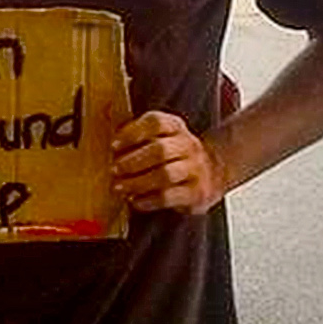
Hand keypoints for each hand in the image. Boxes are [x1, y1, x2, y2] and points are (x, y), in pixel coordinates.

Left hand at [112, 111, 227, 214]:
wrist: (212, 173)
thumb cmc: (174, 155)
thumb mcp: (162, 137)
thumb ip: (138, 136)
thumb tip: (110, 146)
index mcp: (176, 127)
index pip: (156, 122)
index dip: (133, 132)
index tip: (114, 145)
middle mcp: (188, 145)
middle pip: (160, 150)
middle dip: (132, 161)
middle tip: (114, 170)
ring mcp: (195, 169)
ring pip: (165, 175)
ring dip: (137, 182)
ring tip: (119, 187)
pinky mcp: (196, 192)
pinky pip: (169, 197)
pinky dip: (148, 200)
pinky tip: (134, 201)